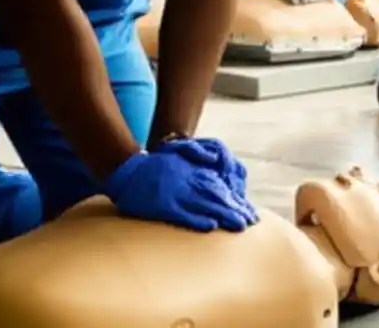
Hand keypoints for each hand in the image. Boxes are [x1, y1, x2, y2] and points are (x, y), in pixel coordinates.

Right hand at [104, 151, 256, 231]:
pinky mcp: (164, 206)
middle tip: (250, 222)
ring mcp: (177, 196)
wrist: (128, 170)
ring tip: (239, 226)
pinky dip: (197, 220)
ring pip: (205, 206)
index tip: (249, 210)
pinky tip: (211, 225)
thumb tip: (216, 159)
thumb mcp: (179, 151)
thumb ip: (198, 153)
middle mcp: (189, 185)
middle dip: (235, 210)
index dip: (236, 199)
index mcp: (193, 174)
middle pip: (217, 198)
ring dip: (223, 216)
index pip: (220, 188)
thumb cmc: (155, 163)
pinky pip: (183, 215)